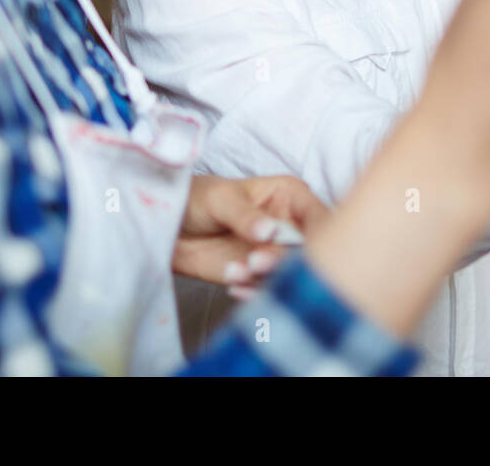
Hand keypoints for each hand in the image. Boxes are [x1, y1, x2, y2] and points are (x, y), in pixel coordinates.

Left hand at [172, 175, 327, 290]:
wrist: (167, 227)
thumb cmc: (196, 198)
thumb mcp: (220, 199)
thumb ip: (245, 215)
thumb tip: (269, 232)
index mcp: (292, 196)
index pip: (321, 217)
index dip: (320, 235)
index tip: (301, 249)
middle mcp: (290, 225)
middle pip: (310, 250)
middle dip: (288, 261)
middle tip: (257, 262)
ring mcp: (275, 253)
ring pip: (292, 274)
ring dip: (267, 278)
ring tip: (238, 271)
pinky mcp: (258, 276)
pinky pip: (269, 290)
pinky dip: (254, 292)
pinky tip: (235, 283)